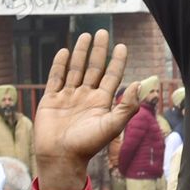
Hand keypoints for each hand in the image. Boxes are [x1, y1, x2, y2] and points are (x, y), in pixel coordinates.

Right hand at [33, 29, 139, 189]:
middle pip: (94, 68)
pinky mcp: (51, 100)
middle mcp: (86, 97)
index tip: (122, 46)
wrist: (60, 158)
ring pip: (75, 69)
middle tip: (102, 32)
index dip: (117, 61)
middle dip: (98, 51)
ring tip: (85, 36)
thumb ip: (127, 107)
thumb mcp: (111, 126)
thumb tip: (139, 84)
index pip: (112, 76)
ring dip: (80, 53)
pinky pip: (56, 78)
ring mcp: (68, 97)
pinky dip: (60, 65)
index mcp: (101, 103)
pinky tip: (64, 52)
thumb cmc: (87, 145)